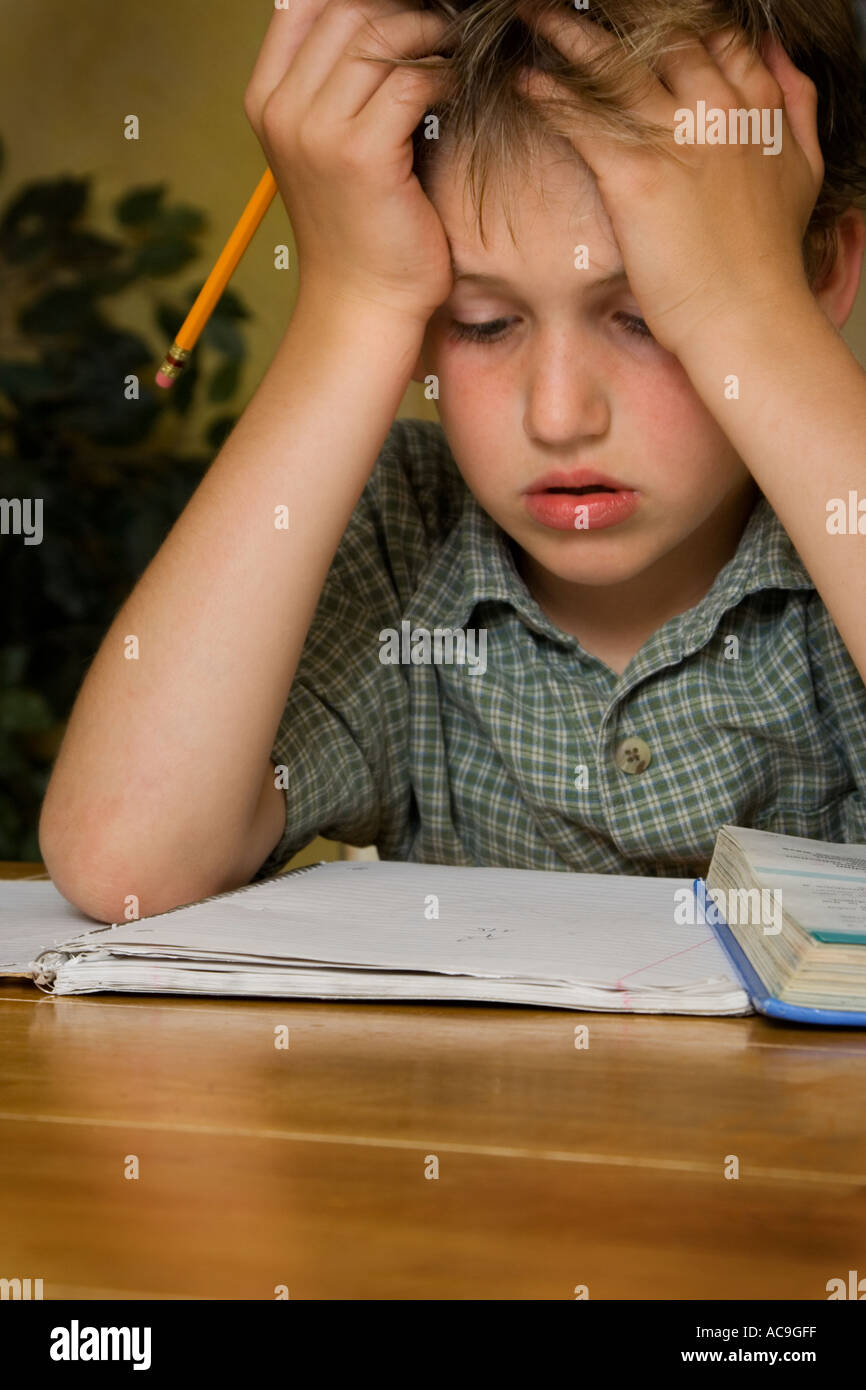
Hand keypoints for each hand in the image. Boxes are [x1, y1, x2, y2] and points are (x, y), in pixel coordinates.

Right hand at [244, 0, 454, 324]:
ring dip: (430, 34)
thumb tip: (382, 21)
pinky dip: (444, 75)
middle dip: (403, 8)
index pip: (302, 5)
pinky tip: (459, 88)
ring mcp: (316, 131)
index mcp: (267, 101)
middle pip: (346, 10)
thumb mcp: (331, 146)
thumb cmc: (361, 227)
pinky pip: (411, 81)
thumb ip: (339, 86)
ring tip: (457, 49)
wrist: (363, 303)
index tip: (401, 9)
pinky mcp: (361, 154)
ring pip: (380, 36)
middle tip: (444, 21)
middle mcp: (283, 110)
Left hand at [515, 13, 824, 355]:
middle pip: (664, 40)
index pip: (718, 39)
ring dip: (570, 36)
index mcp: (755, 107)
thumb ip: (795, 106)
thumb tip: (778, 56)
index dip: (683, 25)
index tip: (650, 21)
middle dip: (623, 20)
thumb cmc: (770, 259)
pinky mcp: (635, 177)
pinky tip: (526, 80)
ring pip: (615, 67)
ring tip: (537, 16)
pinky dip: (551, 96)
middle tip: (581, 10)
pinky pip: (583, 121)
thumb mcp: (805, 169)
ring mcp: (674, 141)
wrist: (748, 316)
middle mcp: (715, 112)